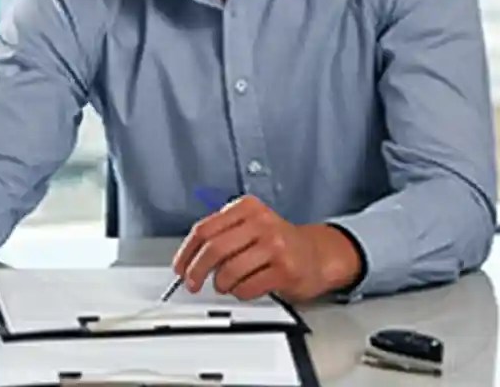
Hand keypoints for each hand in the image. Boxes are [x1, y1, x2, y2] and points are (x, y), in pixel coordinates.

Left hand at [171, 195, 361, 302]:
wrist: (319, 254)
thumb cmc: (278, 242)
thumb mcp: (249, 226)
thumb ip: (222, 234)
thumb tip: (188, 258)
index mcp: (246, 207)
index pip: (204, 228)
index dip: (186, 251)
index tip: (180, 267)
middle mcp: (261, 222)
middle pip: (214, 248)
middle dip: (197, 270)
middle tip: (192, 283)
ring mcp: (275, 245)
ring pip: (230, 270)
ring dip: (221, 284)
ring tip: (224, 285)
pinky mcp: (286, 269)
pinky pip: (248, 286)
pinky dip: (239, 292)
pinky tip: (243, 289)